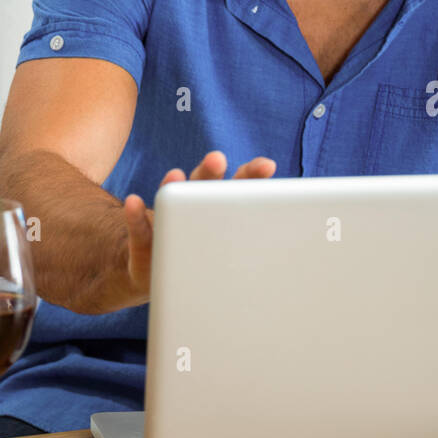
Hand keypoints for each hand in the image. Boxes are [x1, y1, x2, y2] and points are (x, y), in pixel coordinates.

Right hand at [120, 151, 275, 305]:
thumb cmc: (204, 261)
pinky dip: (136, 215)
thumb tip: (304, 253)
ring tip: (174, 176)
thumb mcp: (229, 256)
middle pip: (204, 183)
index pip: (237, 186)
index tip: (267, 165)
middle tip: (217, 158)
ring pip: (172, 199)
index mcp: (218, 211)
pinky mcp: (144, 240)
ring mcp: (167, 222)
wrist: (160, 278)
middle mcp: (193, 208)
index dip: (252, 174)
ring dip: (173, 185)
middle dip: (212, 171)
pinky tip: (134, 203)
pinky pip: (140, 226)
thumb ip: (252, 242)